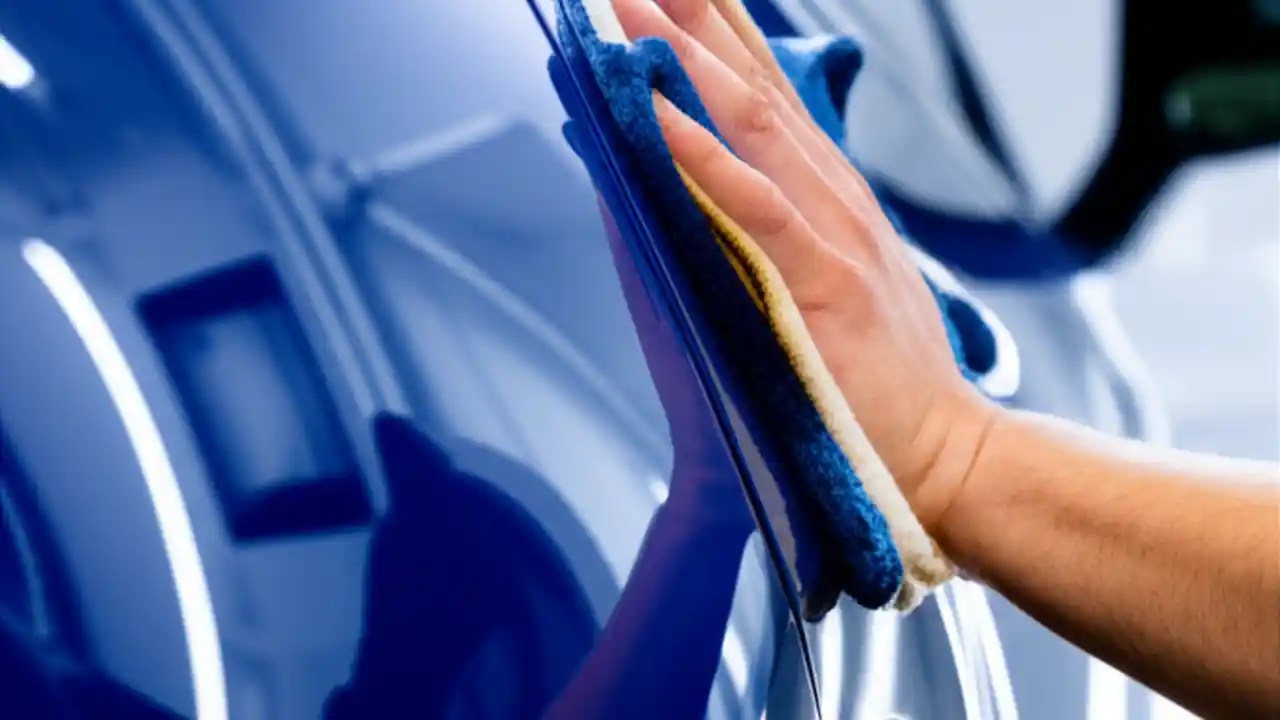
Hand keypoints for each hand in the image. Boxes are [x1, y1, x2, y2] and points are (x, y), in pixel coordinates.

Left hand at [611, 0, 999, 534]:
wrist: (939, 458)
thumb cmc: (877, 384)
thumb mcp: (834, 290)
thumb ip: (782, 241)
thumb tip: (712, 197)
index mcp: (834, 201)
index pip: (771, 95)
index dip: (723, 33)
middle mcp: (835, 201)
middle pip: (757, 86)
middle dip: (695, 20)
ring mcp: (832, 237)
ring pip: (752, 125)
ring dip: (685, 62)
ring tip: (627, 7)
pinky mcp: (822, 286)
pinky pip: (754, 205)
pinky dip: (702, 155)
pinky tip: (657, 114)